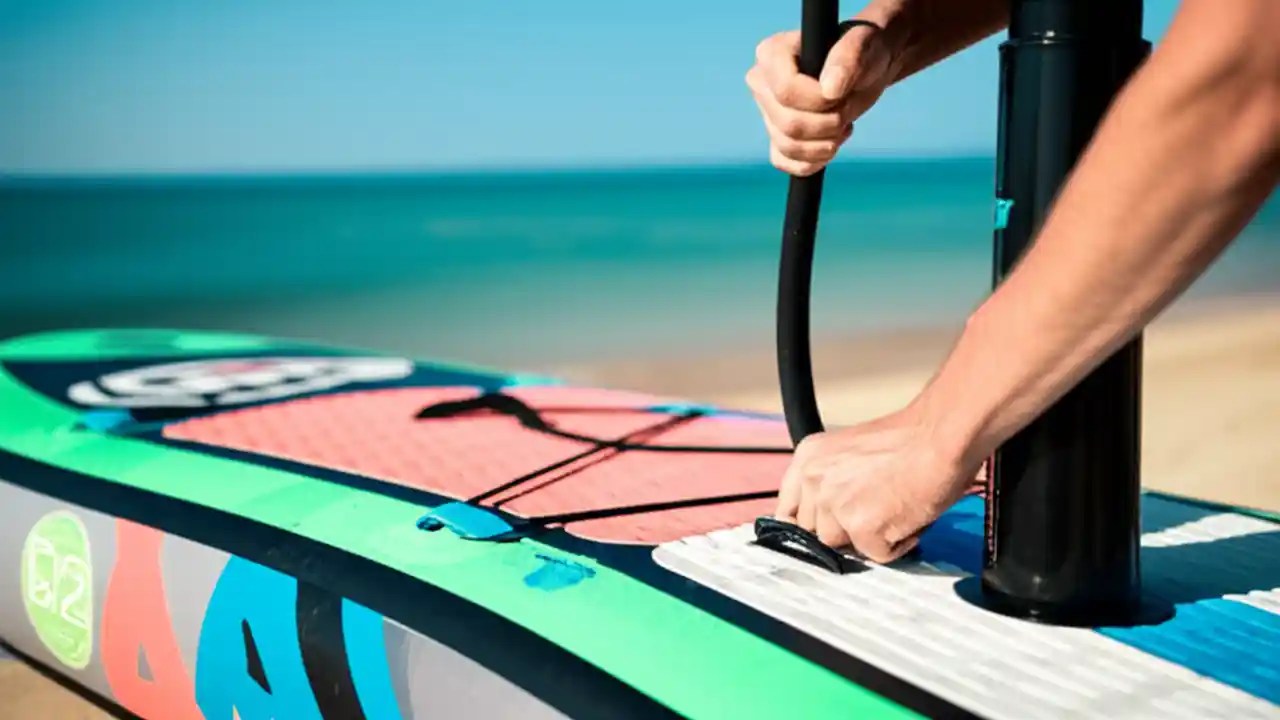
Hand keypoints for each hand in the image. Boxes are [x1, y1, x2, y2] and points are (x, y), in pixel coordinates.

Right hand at [746, 22, 900, 175]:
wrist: (865, 73)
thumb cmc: (863, 52)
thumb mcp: (863, 45)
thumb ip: (847, 59)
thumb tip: (830, 88)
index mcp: (771, 54)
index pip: (786, 91)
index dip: (818, 101)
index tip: (841, 93)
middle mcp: (761, 83)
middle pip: (789, 124)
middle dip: (828, 124)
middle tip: (847, 108)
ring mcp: (766, 113)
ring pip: (788, 147)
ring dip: (825, 144)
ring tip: (843, 124)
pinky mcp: (776, 137)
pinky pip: (784, 162)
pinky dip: (812, 161)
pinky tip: (830, 144)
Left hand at [774, 405, 982, 562]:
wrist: (940, 436)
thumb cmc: (910, 440)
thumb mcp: (850, 453)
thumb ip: (831, 481)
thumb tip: (827, 519)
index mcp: (808, 458)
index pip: (788, 509)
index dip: (809, 525)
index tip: (822, 531)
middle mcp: (814, 480)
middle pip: (816, 532)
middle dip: (844, 530)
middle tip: (877, 511)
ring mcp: (835, 505)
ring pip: (843, 546)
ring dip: (870, 538)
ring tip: (896, 510)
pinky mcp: (862, 527)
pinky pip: (876, 555)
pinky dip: (897, 545)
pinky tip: (909, 518)